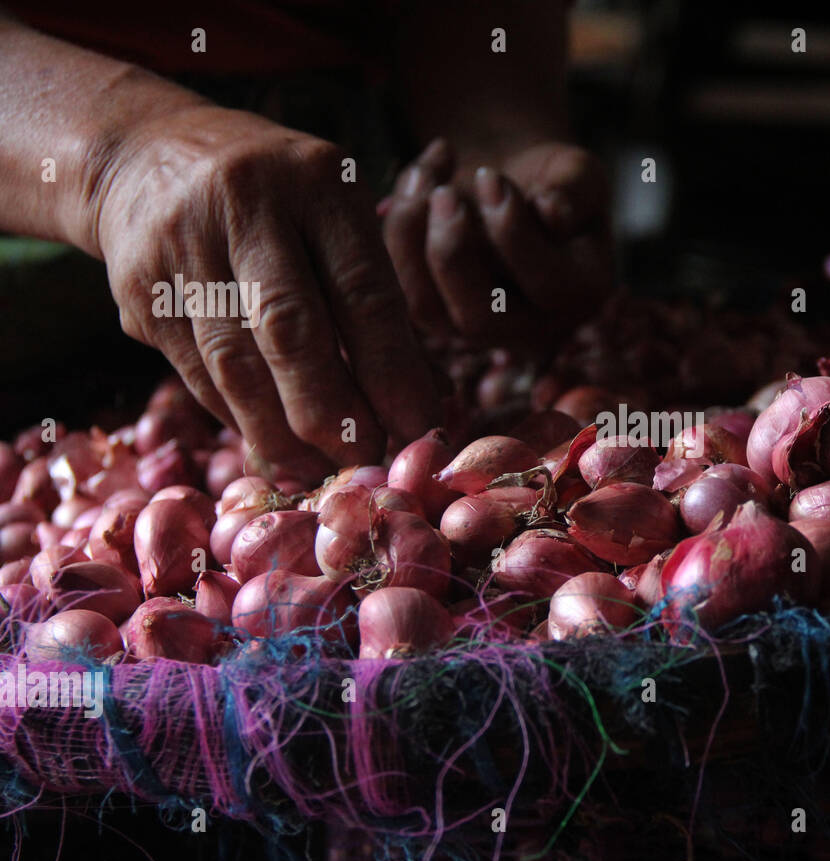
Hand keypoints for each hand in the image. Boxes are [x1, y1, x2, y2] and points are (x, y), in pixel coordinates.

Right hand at [93, 104, 439, 477]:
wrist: (145, 152)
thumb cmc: (276, 198)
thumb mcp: (335, 216)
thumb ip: (375, 297)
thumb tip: (423, 399)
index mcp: (317, 183)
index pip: (363, 294)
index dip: (393, 372)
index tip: (419, 428)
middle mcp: (246, 205)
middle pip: (292, 331)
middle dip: (334, 412)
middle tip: (366, 460)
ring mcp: (183, 244)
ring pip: (235, 362)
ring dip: (280, 432)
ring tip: (316, 471)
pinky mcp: (139, 287)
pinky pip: (196, 371)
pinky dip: (237, 418)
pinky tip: (269, 446)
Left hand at [381, 138, 613, 353]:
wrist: (515, 186)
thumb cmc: (552, 179)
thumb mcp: (578, 172)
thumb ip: (575, 190)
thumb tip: (550, 212)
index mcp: (581, 296)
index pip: (548, 285)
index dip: (512, 233)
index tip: (490, 176)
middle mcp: (531, 328)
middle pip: (480, 317)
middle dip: (453, 252)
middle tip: (443, 192)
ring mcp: (476, 329)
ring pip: (426, 308)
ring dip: (411, 237)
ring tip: (425, 174)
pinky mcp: (432, 312)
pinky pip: (395, 287)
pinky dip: (395, 229)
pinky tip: (419, 177)